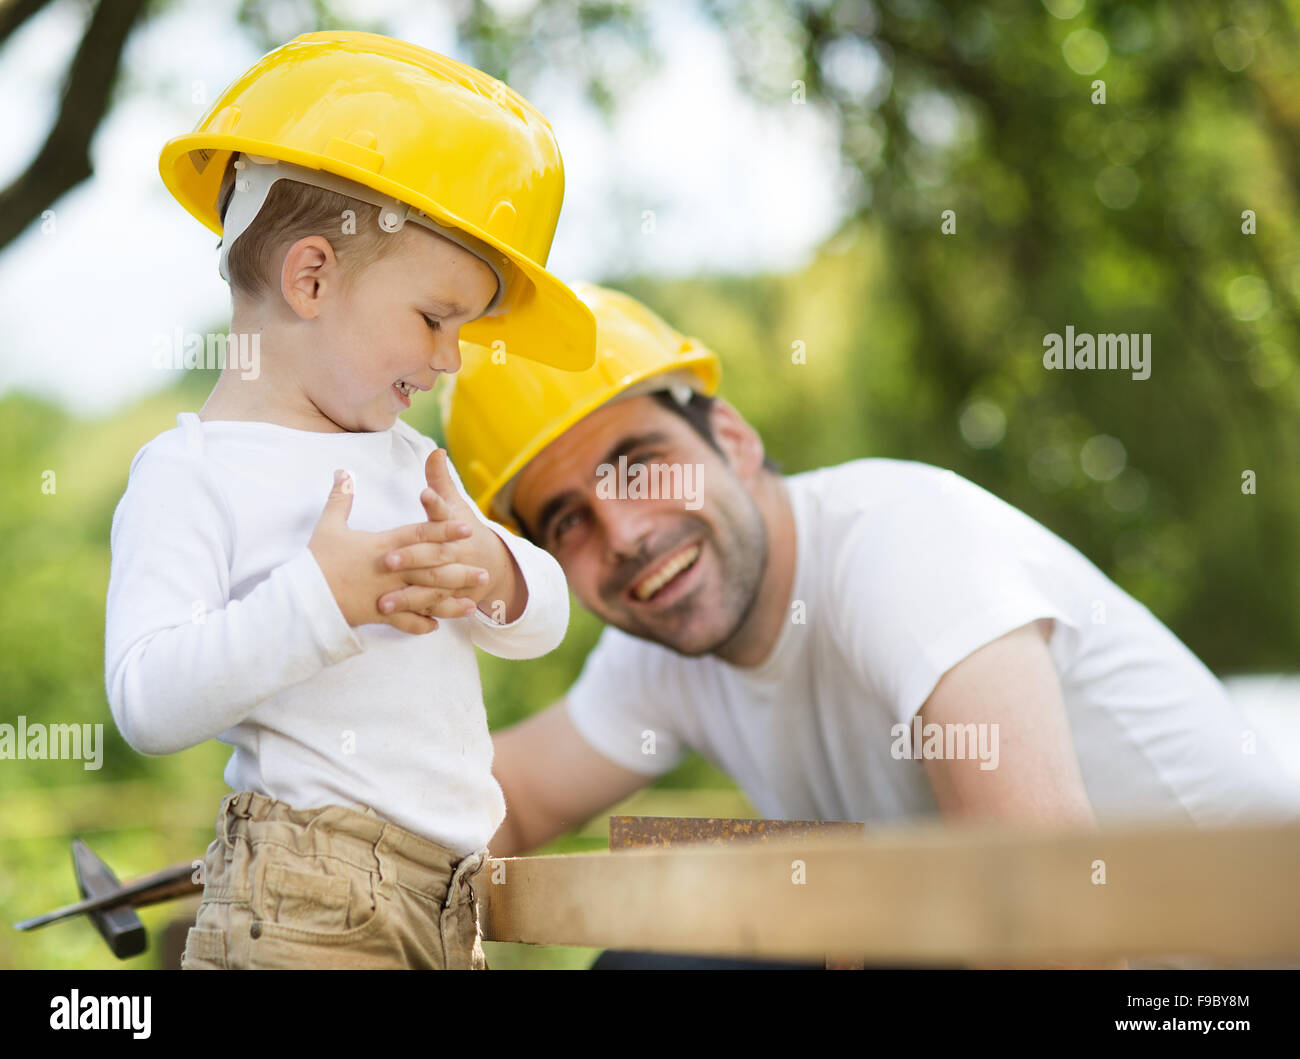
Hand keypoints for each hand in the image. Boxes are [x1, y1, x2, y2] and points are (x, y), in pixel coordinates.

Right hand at [308, 469, 489, 634]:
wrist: (300, 599)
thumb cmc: (315, 560)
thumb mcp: (328, 526)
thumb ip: (340, 498)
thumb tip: (341, 471)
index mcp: (381, 546)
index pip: (418, 535)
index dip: (443, 530)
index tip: (466, 527)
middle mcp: (389, 571)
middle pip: (431, 569)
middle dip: (459, 570)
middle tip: (485, 571)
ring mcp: (386, 595)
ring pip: (425, 598)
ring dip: (451, 601)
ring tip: (474, 604)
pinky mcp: (377, 615)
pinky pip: (404, 621)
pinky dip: (420, 624)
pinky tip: (438, 626)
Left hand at [378, 448, 526, 623]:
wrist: (492, 565)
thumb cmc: (463, 530)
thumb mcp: (455, 505)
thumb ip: (441, 480)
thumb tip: (435, 449)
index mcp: (455, 525)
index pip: (445, 512)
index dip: (436, 503)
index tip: (424, 494)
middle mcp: (457, 551)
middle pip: (435, 554)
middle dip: (413, 557)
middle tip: (388, 560)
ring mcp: (457, 577)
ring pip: (432, 585)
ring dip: (409, 595)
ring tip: (383, 600)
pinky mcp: (454, 596)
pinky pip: (434, 606)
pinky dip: (418, 613)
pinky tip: (395, 618)